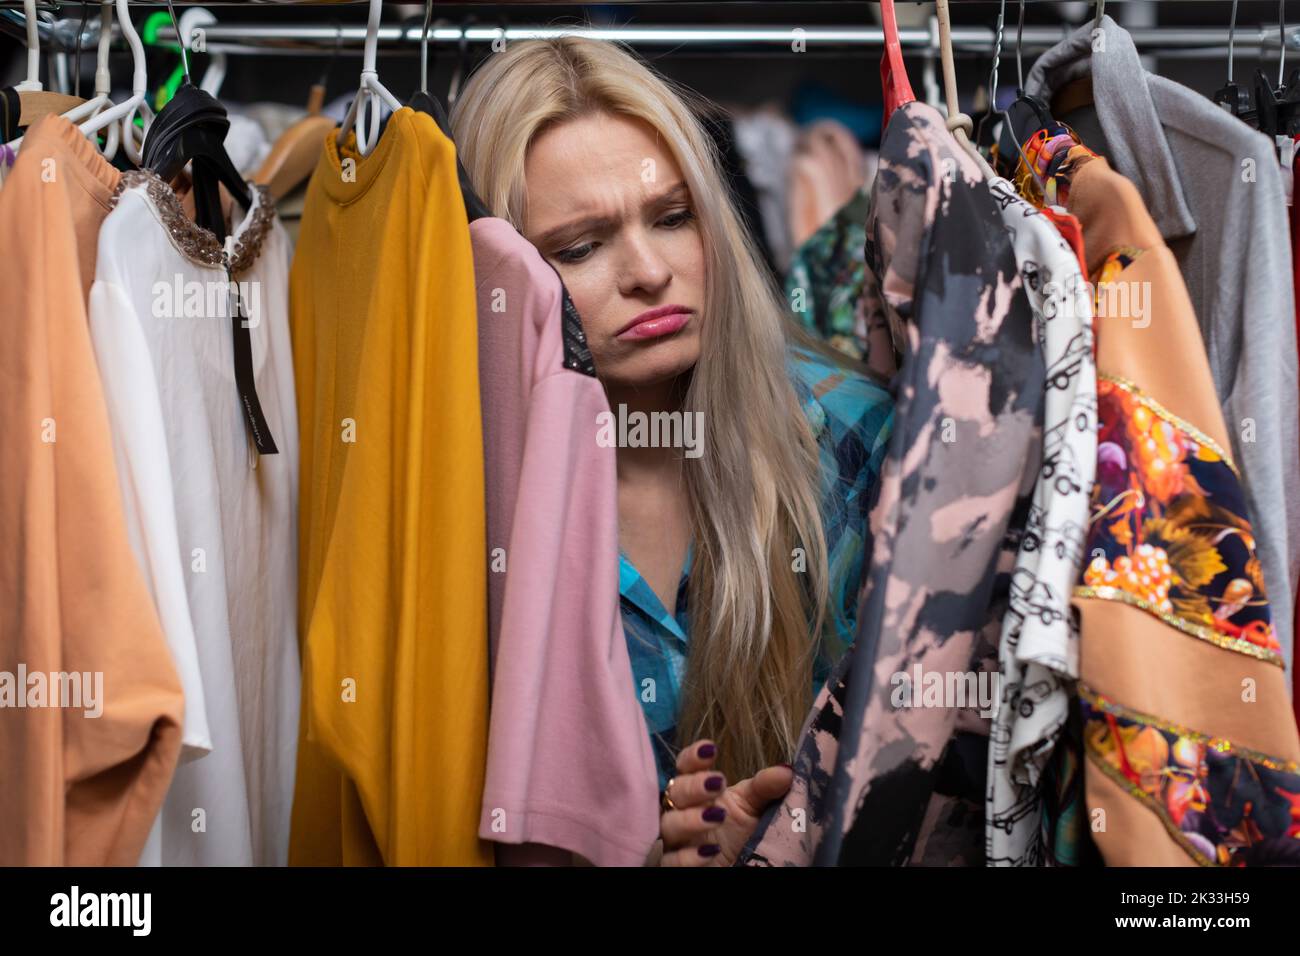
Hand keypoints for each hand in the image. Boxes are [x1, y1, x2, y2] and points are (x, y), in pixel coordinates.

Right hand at [659, 739, 793, 866]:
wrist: (743, 864)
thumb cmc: (742, 831)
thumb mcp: (755, 807)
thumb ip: (765, 788)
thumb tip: (786, 771)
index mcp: (698, 789)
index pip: (686, 766)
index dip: (693, 756)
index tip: (710, 749)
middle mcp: (682, 810)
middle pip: (674, 791)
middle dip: (693, 785)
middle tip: (718, 782)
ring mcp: (677, 839)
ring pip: (668, 824)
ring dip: (689, 819)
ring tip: (717, 816)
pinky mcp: (675, 864)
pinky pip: (671, 860)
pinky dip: (688, 856)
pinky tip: (711, 851)